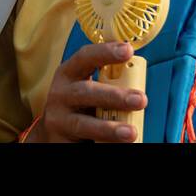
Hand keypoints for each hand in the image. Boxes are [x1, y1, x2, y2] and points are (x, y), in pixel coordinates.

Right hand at [26, 42, 145, 142]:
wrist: (55, 133)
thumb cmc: (80, 105)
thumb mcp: (88, 88)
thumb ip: (107, 83)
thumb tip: (138, 79)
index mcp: (69, 73)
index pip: (85, 57)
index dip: (105, 52)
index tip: (127, 50)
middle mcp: (61, 94)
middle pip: (85, 92)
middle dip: (114, 95)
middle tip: (140, 99)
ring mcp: (58, 118)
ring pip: (83, 123)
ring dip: (108, 128)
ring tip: (131, 132)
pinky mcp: (59, 140)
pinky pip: (82, 141)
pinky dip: (101, 143)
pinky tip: (118, 146)